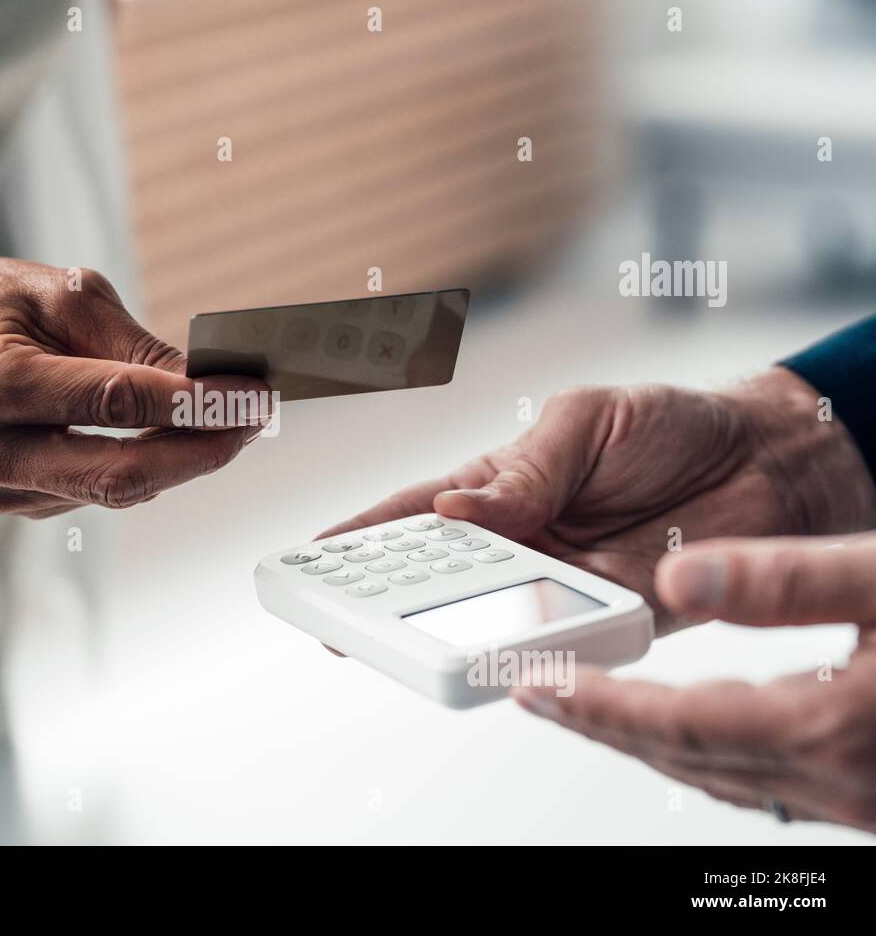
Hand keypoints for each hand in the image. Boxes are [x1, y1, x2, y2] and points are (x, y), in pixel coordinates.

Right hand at [0, 258, 269, 511]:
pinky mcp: (11, 505)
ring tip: (228, 423)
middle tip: (257, 423)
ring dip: (182, 460)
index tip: (253, 396)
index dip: (192, 406)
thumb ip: (134, 345)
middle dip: (202, 451)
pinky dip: (144, 466)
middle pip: (119, 471)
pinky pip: (97, 492)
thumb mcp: (62, 294)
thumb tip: (209, 384)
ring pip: (115, 489)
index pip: (111, 403)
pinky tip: (166, 438)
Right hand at [320, 369, 874, 633]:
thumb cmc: (669, 426)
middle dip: (384, 597)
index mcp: (497, 486)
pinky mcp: (607, 620)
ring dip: (448, 632)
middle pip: (436, 579)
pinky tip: (499, 656)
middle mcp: (519, 541)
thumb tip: (458, 513)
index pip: (412, 516)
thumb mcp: (586, 420)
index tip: (304, 562)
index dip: (356, 539)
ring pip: (486, 620)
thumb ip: (526, 469)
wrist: (772, 463)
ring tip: (406, 642)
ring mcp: (558, 584)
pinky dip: (527, 654)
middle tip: (338, 615)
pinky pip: (558, 643)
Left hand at [513, 532, 875, 833]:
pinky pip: (766, 782)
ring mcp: (856, 800)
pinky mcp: (870, 796)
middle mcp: (836, 781)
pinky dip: (710, 751)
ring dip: (650, 739)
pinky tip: (695, 725)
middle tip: (534, 691)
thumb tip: (679, 578)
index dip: (594, 702)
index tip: (531, 683)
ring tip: (591, 705)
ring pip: (722, 776)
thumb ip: (789, 580)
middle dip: (599, 720)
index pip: (673, 720)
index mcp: (826, 728)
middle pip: (682, 754)